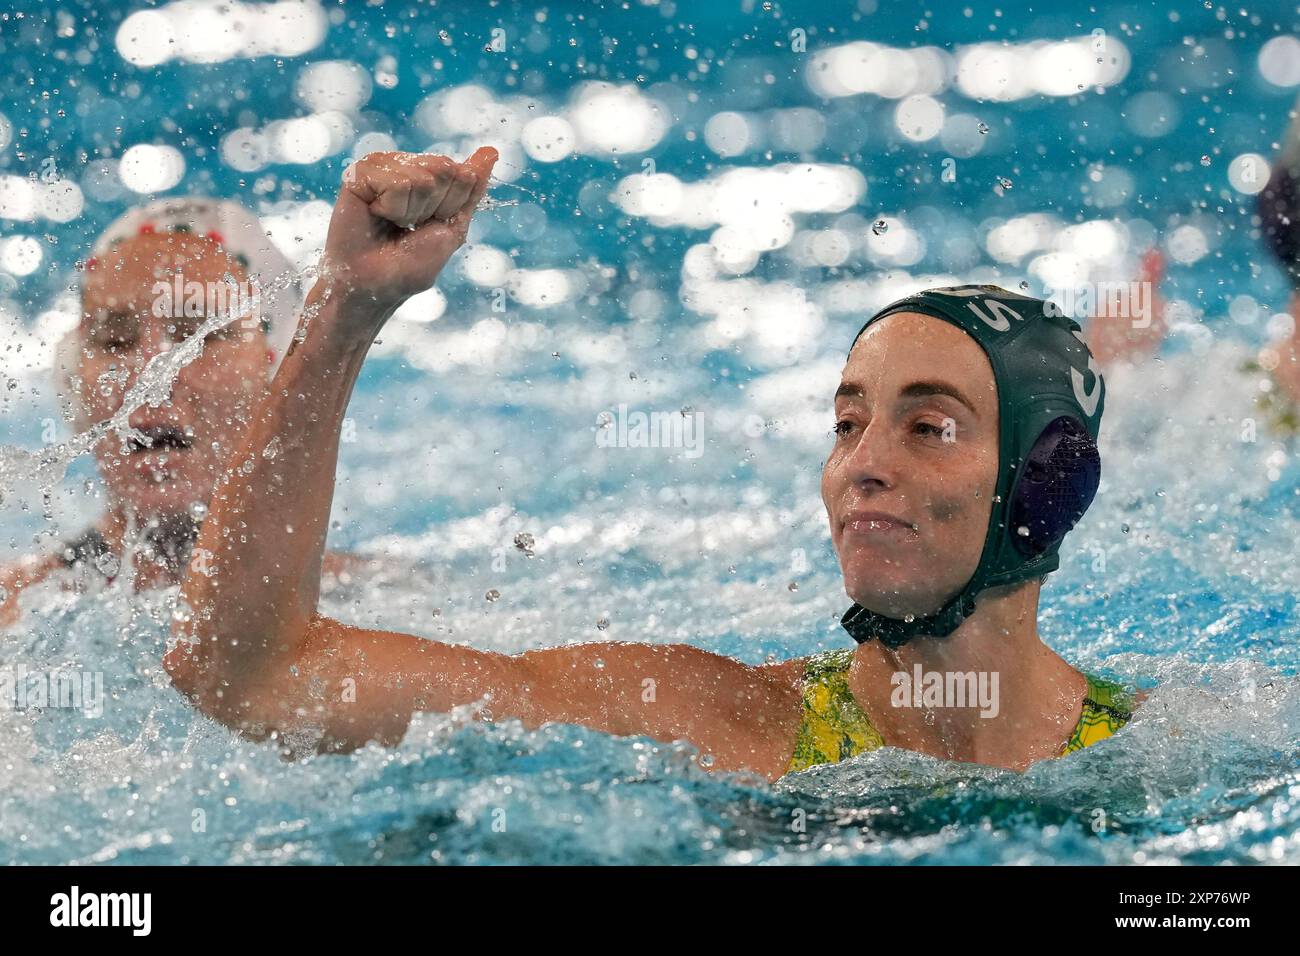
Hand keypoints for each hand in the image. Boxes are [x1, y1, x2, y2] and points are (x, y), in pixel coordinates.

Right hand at [318, 147, 497, 309]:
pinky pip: (397, 182)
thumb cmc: (408, 264)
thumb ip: (471, 189)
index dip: (453, 207)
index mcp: (429, 175)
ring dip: (411, 211)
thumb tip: (491, 151)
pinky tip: (375, 215)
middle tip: (409, 226)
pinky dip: (392, 208)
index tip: (431, 225)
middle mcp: (406, 165)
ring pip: (422, 178)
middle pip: (445, 169)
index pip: (463, 174)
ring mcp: (382, 165)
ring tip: (391, 223)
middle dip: (434, 207)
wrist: (372, 284)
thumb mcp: (452, 227)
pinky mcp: (360, 171)